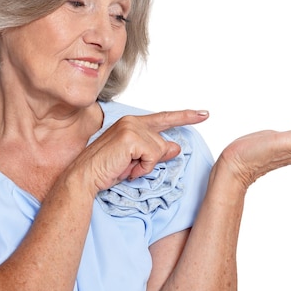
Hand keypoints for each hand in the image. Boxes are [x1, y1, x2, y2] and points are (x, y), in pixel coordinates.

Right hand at [76, 110, 208, 192]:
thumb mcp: (137, 161)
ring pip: (159, 150)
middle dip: (150, 161)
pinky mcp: (131, 137)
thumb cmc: (107, 169)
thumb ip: (157, 152)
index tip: (204, 114)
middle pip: (162, 143)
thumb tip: (176, 147)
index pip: (164, 118)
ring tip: (125, 167)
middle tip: (128, 166)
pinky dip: (142, 168)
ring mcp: (131, 127)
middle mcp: (132, 120)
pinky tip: (126, 168)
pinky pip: (153, 156)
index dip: (186, 116)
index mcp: (133, 123)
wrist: (86, 176)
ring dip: (144, 165)